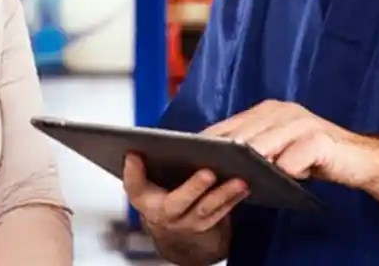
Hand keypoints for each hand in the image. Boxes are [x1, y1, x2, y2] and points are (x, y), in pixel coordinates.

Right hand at [122, 152, 248, 235]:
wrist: (174, 227)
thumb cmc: (160, 195)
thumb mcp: (145, 183)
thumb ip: (140, 169)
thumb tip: (135, 151)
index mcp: (146, 200)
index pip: (134, 187)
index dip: (133, 173)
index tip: (136, 154)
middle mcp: (166, 215)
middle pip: (178, 202)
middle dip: (194, 188)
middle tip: (208, 172)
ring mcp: (188, 222)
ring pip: (206, 210)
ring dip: (223, 195)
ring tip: (238, 179)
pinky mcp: (208, 224)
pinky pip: (222, 213)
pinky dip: (234, 199)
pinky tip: (245, 185)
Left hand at [204, 99, 376, 187]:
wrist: (358, 159)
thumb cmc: (313, 157)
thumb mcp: (279, 153)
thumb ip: (254, 153)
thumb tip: (216, 165)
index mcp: (268, 111)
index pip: (231, 125)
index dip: (208, 140)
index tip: (187, 154)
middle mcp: (283, 111)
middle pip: (246, 131)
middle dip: (223, 149)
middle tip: (203, 165)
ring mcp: (303, 122)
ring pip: (269, 140)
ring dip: (250, 156)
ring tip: (232, 171)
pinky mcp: (321, 139)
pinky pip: (300, 153)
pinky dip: (288, 164)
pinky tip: (278, 175)